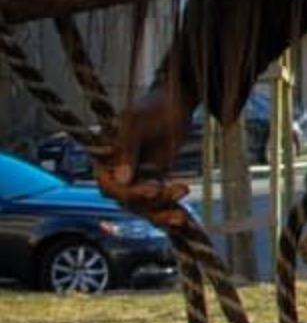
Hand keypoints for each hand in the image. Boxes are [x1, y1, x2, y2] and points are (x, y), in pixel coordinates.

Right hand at [97, 88, 193, 228]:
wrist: (178, 104)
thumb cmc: (156, 107)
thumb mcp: (138, 122)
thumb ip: (128, 148)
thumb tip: (121, 178)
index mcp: (105, 157)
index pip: (109, 186)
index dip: (129, 192)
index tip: (153, 189)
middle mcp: (117, 173)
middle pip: (128, 201)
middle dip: (152, 203)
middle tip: (177, 192)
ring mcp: (136, 181)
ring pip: (144, 207)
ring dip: (163, 213)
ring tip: (182, 217)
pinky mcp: (154, 185)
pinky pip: (159, 204)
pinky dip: (170, 212)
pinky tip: (183, 219)